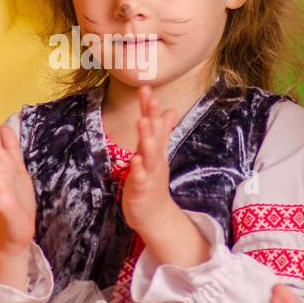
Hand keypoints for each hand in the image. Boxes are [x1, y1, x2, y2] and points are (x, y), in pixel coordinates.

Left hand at [120, 86, 178, 238]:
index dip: (150, 107)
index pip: (155, 124)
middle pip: (155, 135)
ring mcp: (150, 173)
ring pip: (150, 154)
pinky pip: (141, 177)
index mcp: (156, 149)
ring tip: (143, 122)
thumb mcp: (157, 153)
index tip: (146, 88)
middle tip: (149, 97)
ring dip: (147, 138)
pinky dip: (137, 168)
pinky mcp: (143, 188)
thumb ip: (161, 132)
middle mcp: (155, 158)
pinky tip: (134, 159)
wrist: (155, 214)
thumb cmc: (152, 181)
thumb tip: (169, 110)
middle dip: (152, 116)